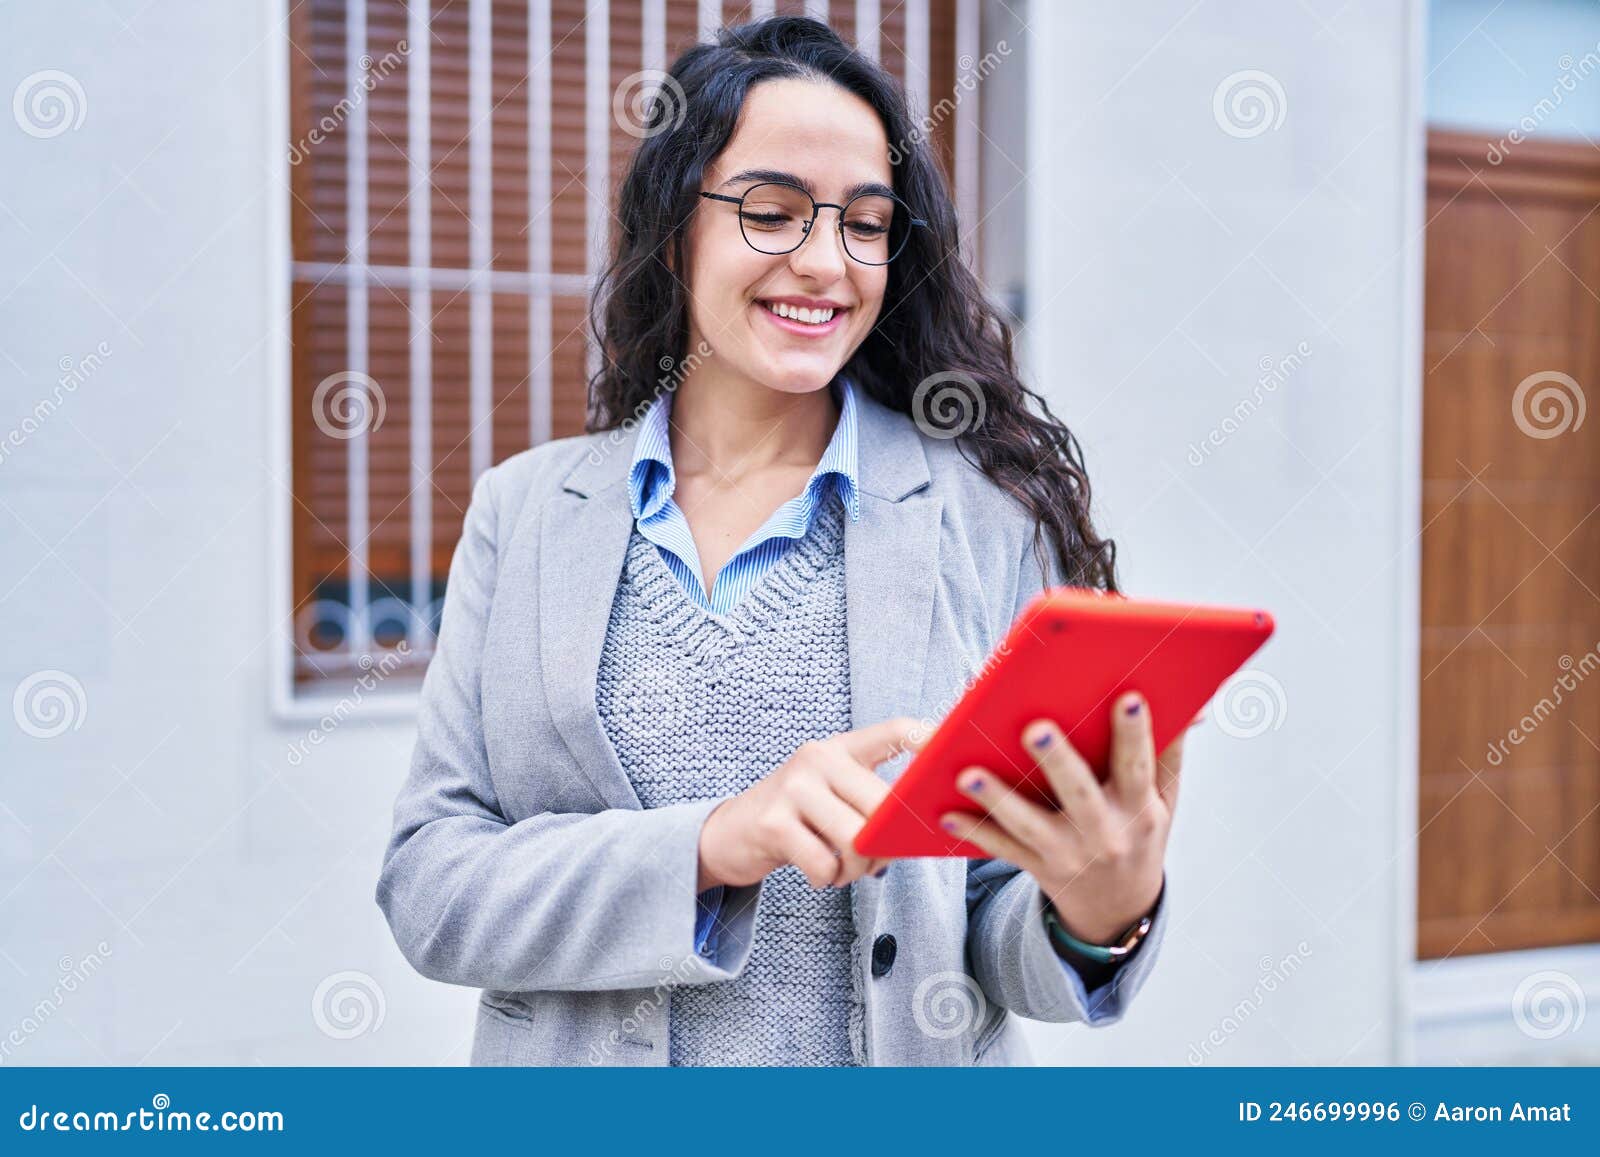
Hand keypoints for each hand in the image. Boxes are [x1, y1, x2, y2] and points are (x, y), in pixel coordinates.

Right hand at [697, 716, 926, 890]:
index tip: (955, 753)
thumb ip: (871, 799)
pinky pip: (825, 864)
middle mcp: (818, 758)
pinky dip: (828, 878)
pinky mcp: (773, 822)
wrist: (731, 833)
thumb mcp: (832, 793)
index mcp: (841, 748)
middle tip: (878, 860)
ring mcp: (793, 787)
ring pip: (856, 838)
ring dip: (858, 868)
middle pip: (882, 802)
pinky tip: (818, 871)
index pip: (894, 731)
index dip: (928, 740)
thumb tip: (924, 829)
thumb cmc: (798, 819)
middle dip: (887, 844)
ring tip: (846, 869)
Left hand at [939, 692, 1194, 943]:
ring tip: (968, 772)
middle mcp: (1104, 833)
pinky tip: (944, 811)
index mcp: (1139, 809)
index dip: (1136, 734)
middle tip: (1035, 727)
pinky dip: (973, 831)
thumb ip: (1170, 751)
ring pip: (1028, 824)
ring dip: (998, 799)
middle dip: (1057, 761)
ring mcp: (1067, 854)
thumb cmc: (1139, 831)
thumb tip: (1193, 705)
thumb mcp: (1165, 800)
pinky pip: (1001, 848)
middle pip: (1078, 793)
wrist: (1118, 907)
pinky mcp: (1037, 866)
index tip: (1130, 697)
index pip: (1138, 766)